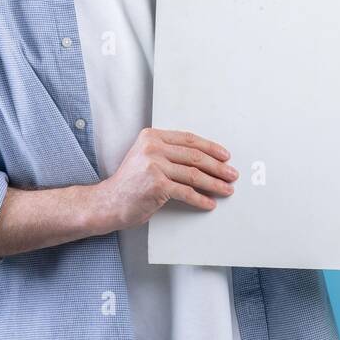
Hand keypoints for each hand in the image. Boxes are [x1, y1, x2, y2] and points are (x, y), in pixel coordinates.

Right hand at [96, 127, 237, 230]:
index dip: (210, 147)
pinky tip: (210, 203)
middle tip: (231, 174)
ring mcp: (154, 165)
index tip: (225, 156)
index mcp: (151, 136)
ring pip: (194, 174)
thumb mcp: (146, 157)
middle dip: (218, 166)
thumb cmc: (130, 183)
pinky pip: (186, 192)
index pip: (189, 139)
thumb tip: (204, 159)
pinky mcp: (156, 185)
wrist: (108, 202)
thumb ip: (169, 152)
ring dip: (214, 183)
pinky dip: (201, 199)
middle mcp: (152, 147)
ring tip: (226, 189)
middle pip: (195, 156)